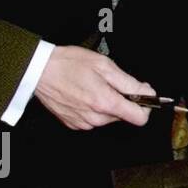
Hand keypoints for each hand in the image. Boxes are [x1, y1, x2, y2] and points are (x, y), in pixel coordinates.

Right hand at [33, 46, 156, 129]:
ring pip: (109, 117)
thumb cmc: (69, 64)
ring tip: (95, 86)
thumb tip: (148, 93)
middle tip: (112, 82)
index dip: (146, 105)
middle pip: (124, 115)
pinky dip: (94, 108)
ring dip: (108, 103)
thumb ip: (130, 83)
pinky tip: (85, 94)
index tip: (142, 94)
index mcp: (105, 103)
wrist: (39, 70)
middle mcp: (95, 118)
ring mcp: (83, 123)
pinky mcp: (73, 124)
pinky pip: (94, 119)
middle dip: (123, 100)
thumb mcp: (105, 66)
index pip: (140, 118)